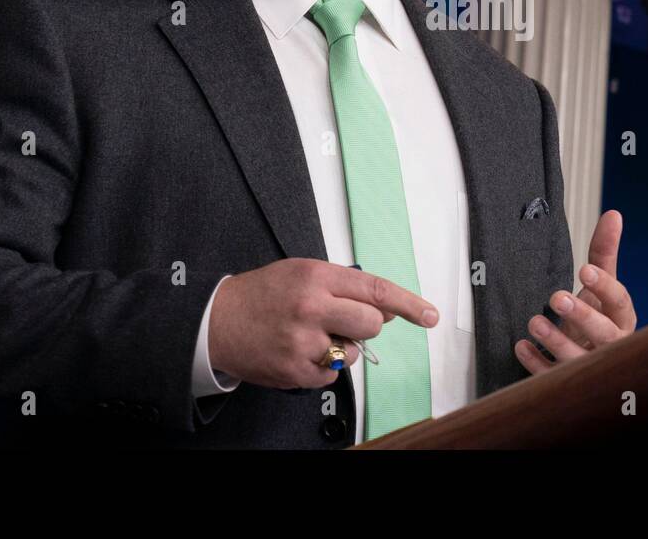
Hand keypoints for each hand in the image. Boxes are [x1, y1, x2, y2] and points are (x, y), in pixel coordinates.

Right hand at [208, 259, 438, 388]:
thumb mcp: (303, 272)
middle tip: (342, 320)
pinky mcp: (296, 370)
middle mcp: (312, 307)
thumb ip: (345, 286)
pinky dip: (323, 366)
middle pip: (372, 324)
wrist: (217, 321)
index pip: (376, 290)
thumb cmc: (263, 294)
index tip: (430, 316)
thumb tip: (388, 308)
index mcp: (317, 277)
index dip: (409, 304)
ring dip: (341, 346)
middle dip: (365, 325)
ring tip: (310, 335)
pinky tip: (299, 351)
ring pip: (353, 351)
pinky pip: (333, 374)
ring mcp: (304, 341)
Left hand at [514, 209, 635, 374]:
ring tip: (534, 322)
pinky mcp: (568, 384)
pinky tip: (522, 347)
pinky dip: (537, 363)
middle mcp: (611, 346)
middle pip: (604, 334)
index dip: (605, 288)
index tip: (585, 270)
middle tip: (557, 298)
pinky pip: (553, 378)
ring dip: (556, 340)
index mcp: (622, 319)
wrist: (591, 359)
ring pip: (579, 360)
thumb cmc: (599, 317)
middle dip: (582, 316)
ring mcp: (590, 367)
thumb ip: (605, 252)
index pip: (620, 303)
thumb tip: (614, 214)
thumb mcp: (601, 286)